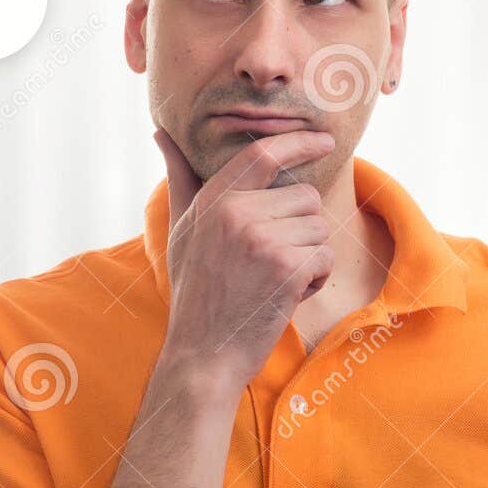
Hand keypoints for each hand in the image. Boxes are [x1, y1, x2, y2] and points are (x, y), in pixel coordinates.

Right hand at [153, 127, 334, 390]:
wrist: (203, 354)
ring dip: (308, 257)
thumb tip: (162, 133)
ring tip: (272, 280)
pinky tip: (284, 296)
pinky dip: (314, 280)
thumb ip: (180, 179)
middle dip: (301, 229)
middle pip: (305, 197)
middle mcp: (236, 212)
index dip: (298, 142)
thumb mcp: (181, 229)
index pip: (263, 153)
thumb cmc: (195, 292)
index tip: (324, 140)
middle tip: (270, 263)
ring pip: (319, 228)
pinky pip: (325, 257)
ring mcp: (262, 239)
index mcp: (214, 199)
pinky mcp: (287, 267)